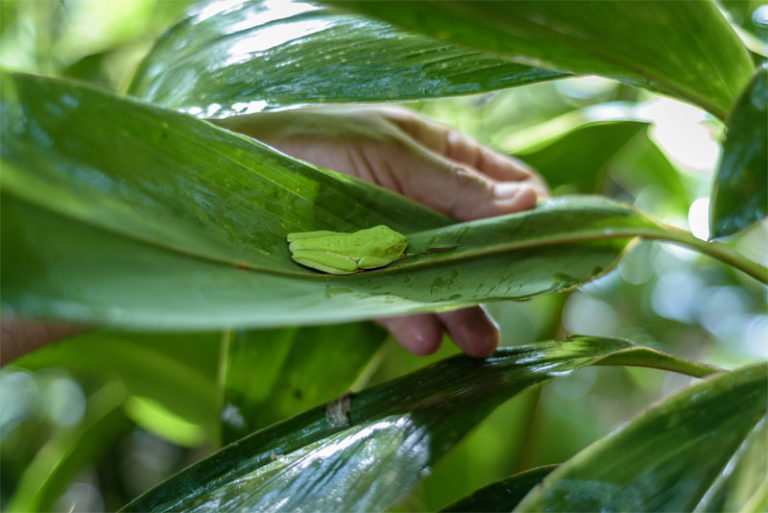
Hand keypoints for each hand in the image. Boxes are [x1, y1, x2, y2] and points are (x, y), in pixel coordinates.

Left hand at [216, 106, 547, 357]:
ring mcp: (388, 236)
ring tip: (475, 343)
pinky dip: (409, 317)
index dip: (530, 215)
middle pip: (475, 239)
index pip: (502, 185)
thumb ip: (456, 187)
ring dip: (458, 307)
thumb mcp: (390, 156)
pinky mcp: (354, 271)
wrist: (225, 181)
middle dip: (495, 273)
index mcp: (435, 153)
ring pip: (438, 275)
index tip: (548, 248)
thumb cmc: (311, 143)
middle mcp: (418, 196)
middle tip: (514, 307)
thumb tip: (534, 203)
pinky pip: (391, 297)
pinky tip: (422, 339)